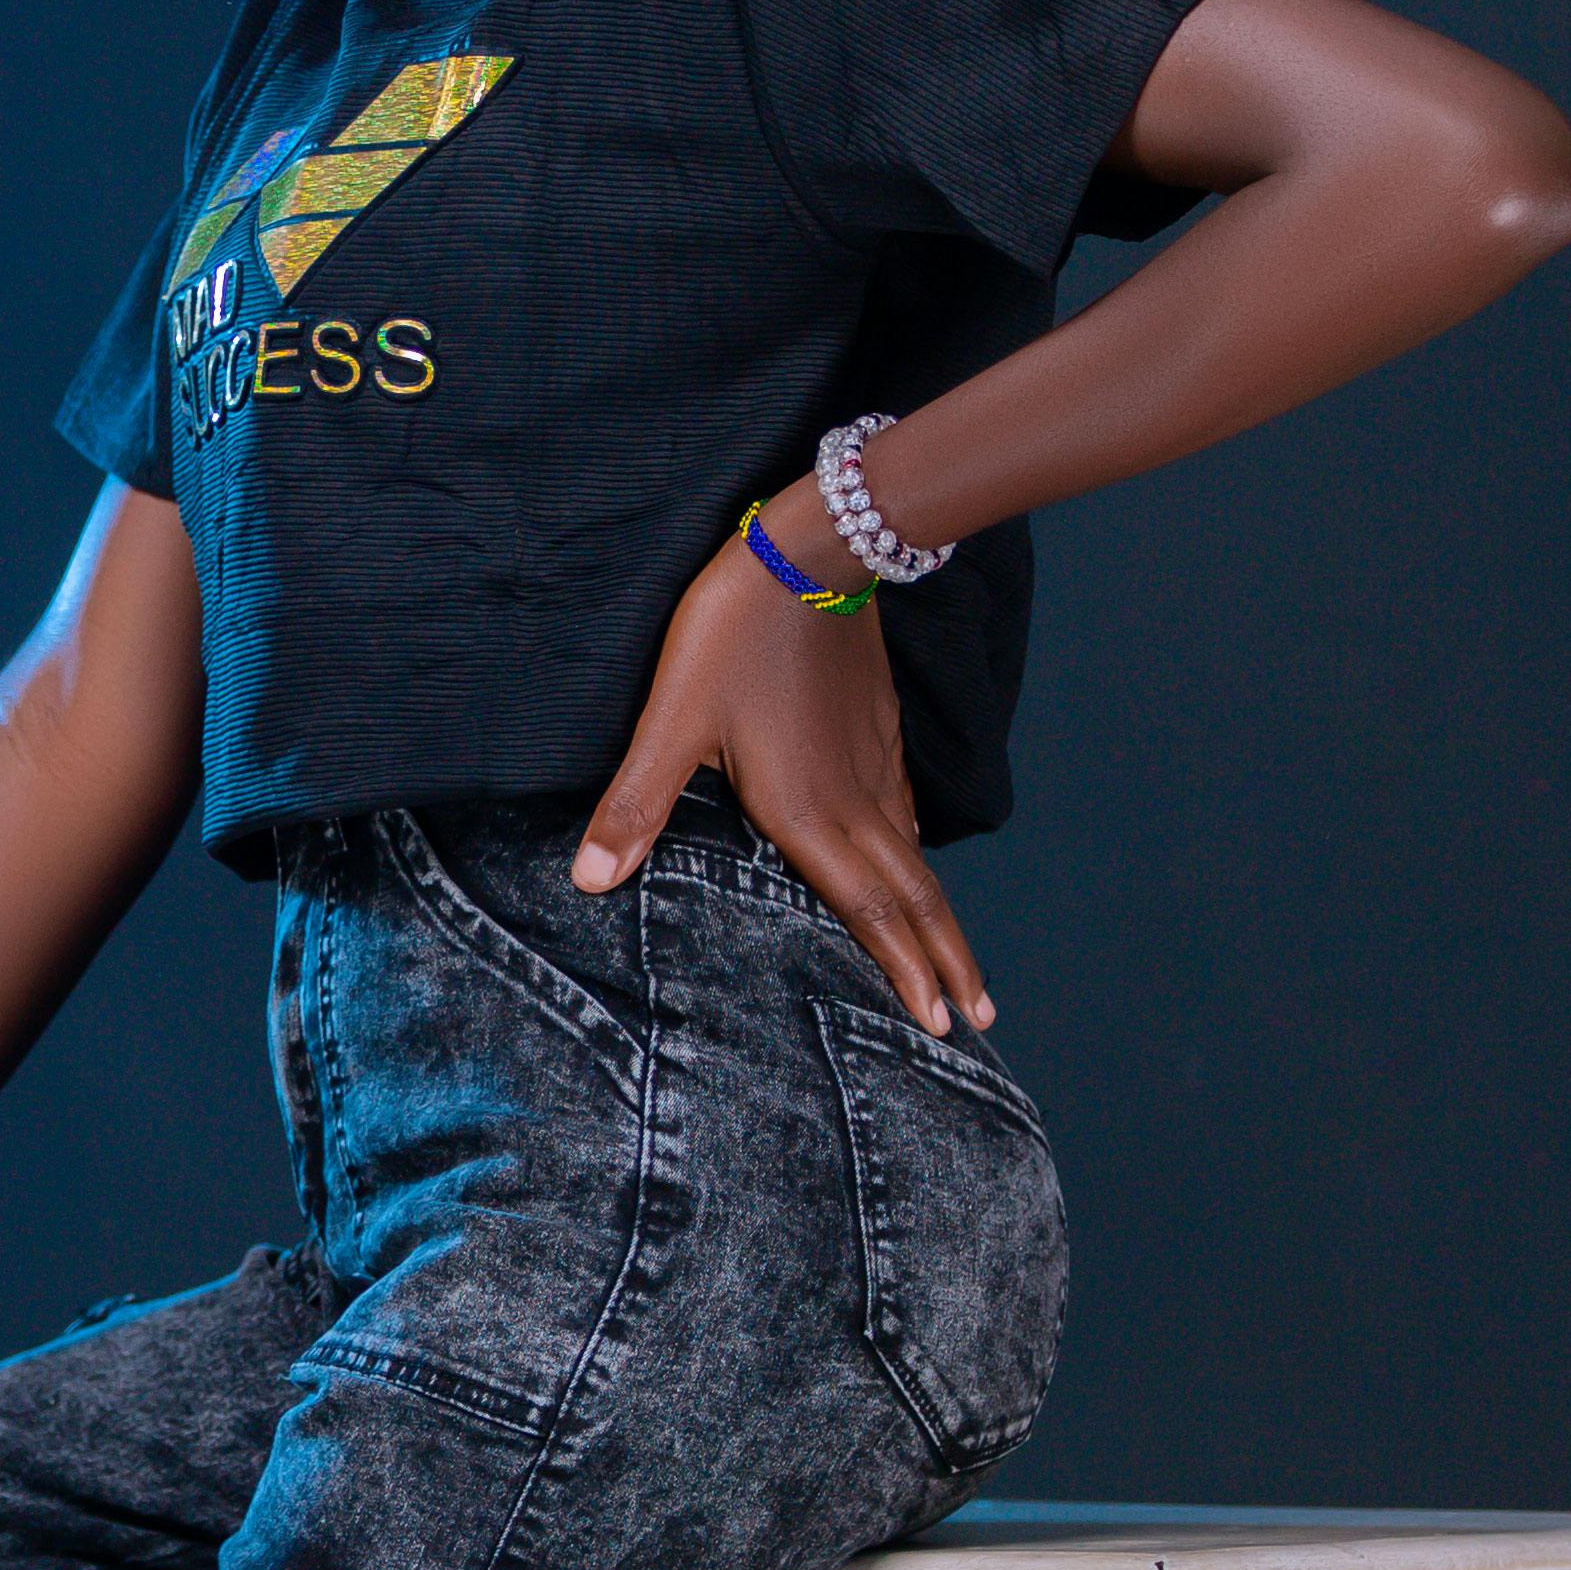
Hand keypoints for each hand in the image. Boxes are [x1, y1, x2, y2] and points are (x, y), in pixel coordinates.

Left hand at [571, 504, 995, 1033]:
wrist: (811, 544)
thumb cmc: (735, 631)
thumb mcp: (671, 717)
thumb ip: (636, 804)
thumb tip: (590, 879)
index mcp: (807, 810)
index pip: (868, 911)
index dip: (904, 971)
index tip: (941, 1025)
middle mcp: (854, 799)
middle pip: (912, 897)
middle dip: (947, 962)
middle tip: (981, 1018)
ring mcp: (874, 762)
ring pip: (917, 860)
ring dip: (941, 917)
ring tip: (964, 966)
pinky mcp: (879, 730)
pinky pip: (907, 814)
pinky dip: (921, 861)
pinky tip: (919, 866)